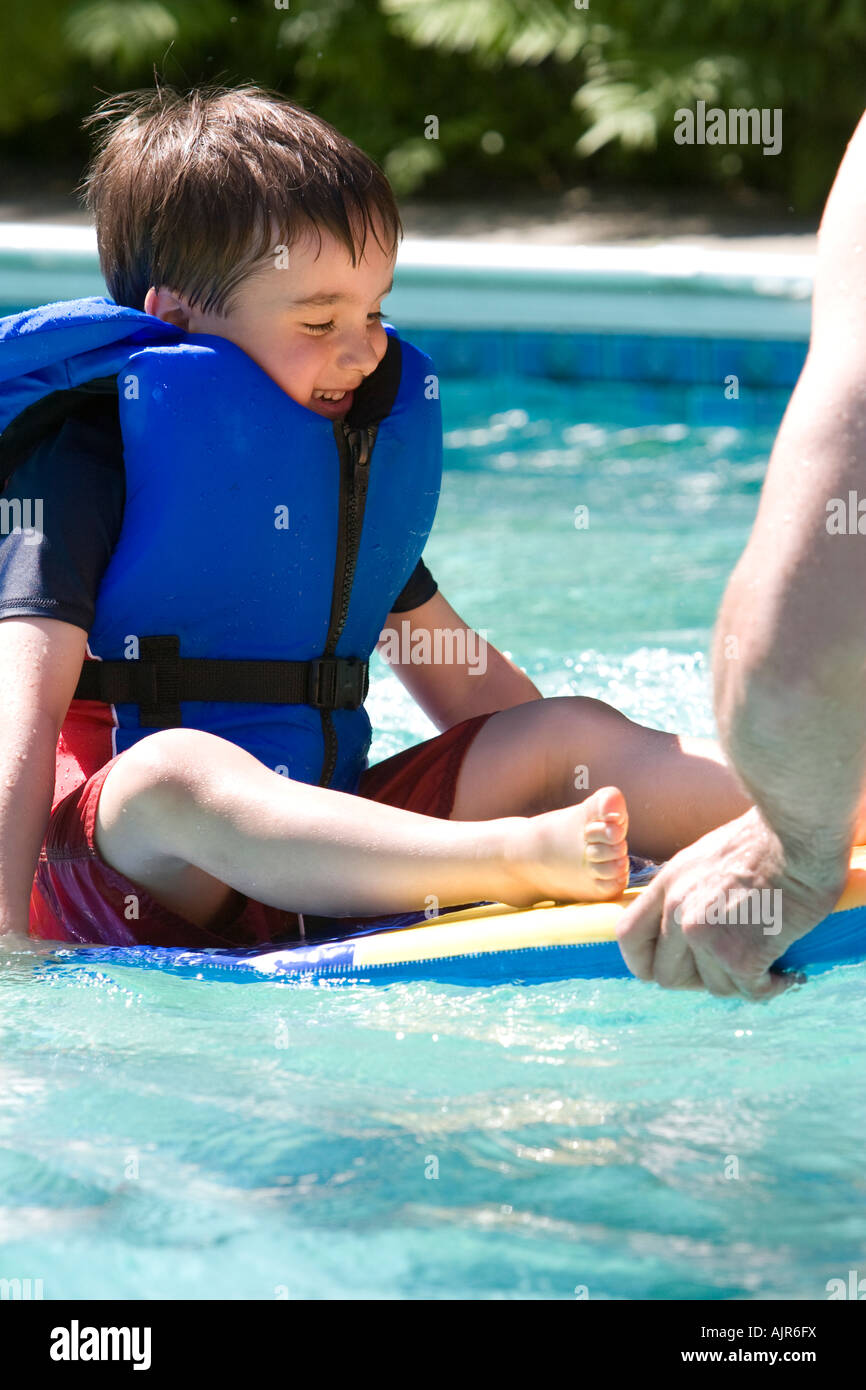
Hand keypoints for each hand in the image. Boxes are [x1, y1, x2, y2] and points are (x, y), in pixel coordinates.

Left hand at [616, 808, 846, 998]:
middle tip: (729, 971)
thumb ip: (689, 892)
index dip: (645, 963)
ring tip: (767, 961)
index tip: (673, 969)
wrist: (798, 834)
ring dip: (741, 981)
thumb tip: (689, 929)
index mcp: (668, 883)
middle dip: (698, 981)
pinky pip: (749, 991)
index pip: (629, 937)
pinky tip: (785, 973)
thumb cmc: (768, 840)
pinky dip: (770, 987)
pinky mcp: (737, 953)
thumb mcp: (707, 857)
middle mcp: (677, 909)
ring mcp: (703, 932)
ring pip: (714, 987)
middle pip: (665, 975)